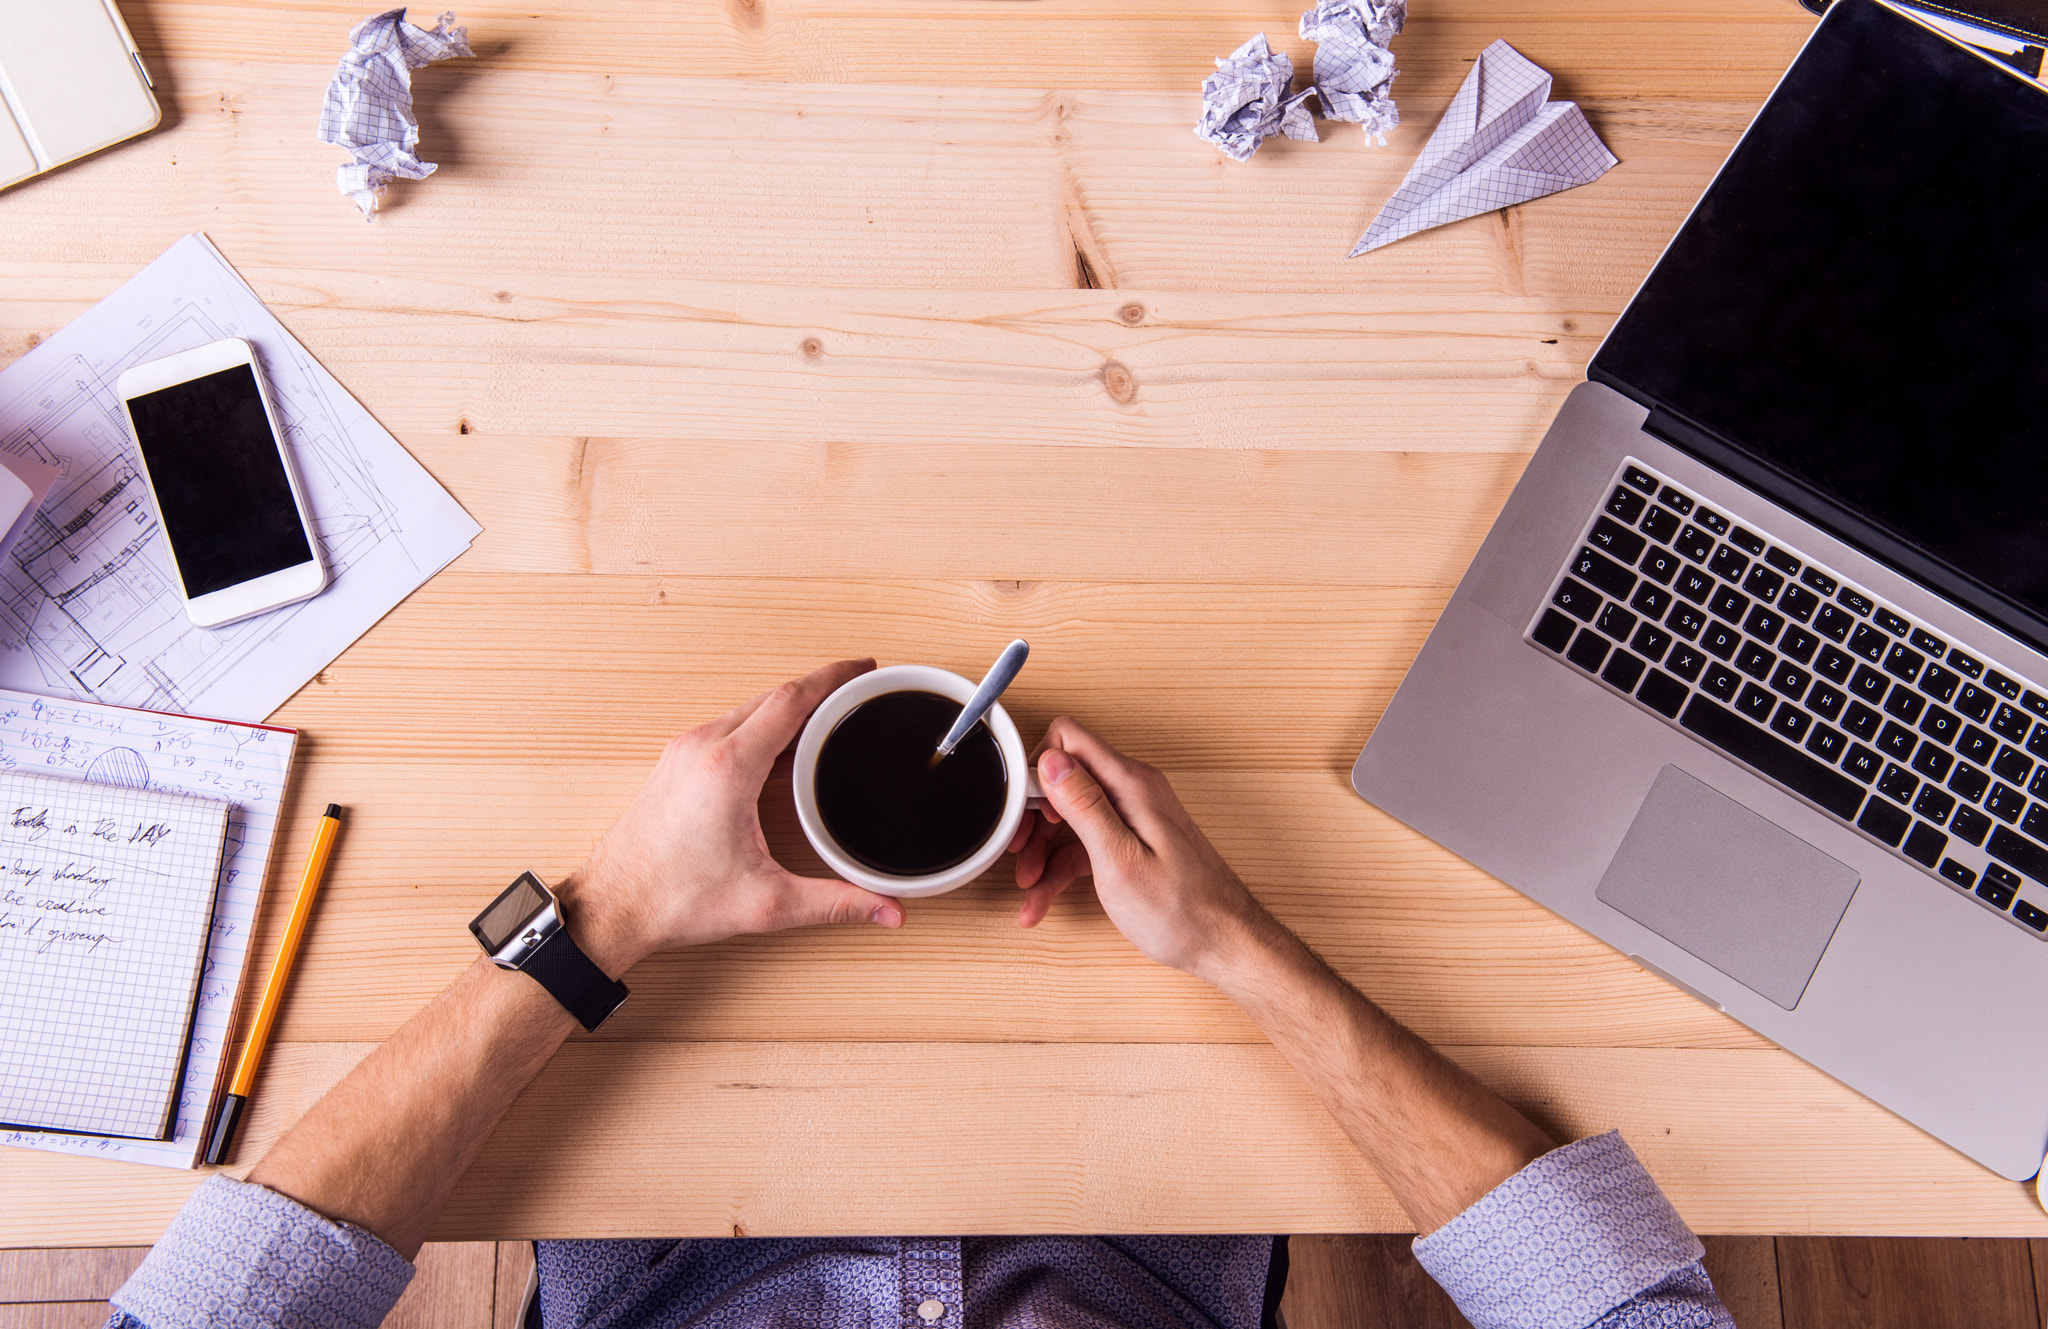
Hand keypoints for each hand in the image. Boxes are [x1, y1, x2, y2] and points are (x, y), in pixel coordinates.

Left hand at [558, 659, 905, 974]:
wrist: (610, 907)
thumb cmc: (671, 899)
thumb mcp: (767, 903)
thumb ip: (836, 903)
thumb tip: (888, 911)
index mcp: (729, 766)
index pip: (792, 699)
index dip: (834, 678)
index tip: (864, 669)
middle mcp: (703, 747)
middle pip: (773, 696)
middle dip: (820, 688)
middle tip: (858, 691)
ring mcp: (685, 752)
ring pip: (748, 709)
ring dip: (789, 706)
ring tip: (828, 716)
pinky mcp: (675, 764)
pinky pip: (729, 725)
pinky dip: (762, 724)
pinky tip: (781, 746)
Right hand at [1009, 717, 1269, 977]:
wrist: (1224, 943)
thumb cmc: (1182, 910)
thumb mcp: (1119, 859)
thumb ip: (1084, 806)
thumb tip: (1052, 760)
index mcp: (1130, 785)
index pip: (1069, 739)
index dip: (1036, 768)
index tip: (1020, 807)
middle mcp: (1133, 791)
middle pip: (1064, 780)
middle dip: (1034, 816)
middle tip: (1019, 852)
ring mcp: (1133, 816)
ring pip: (1070, 818)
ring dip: (1043, 851)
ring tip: (1030, 889)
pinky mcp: (1132, 842)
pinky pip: (1086, 844)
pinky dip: (1061, 869)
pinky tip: (1044, 900)